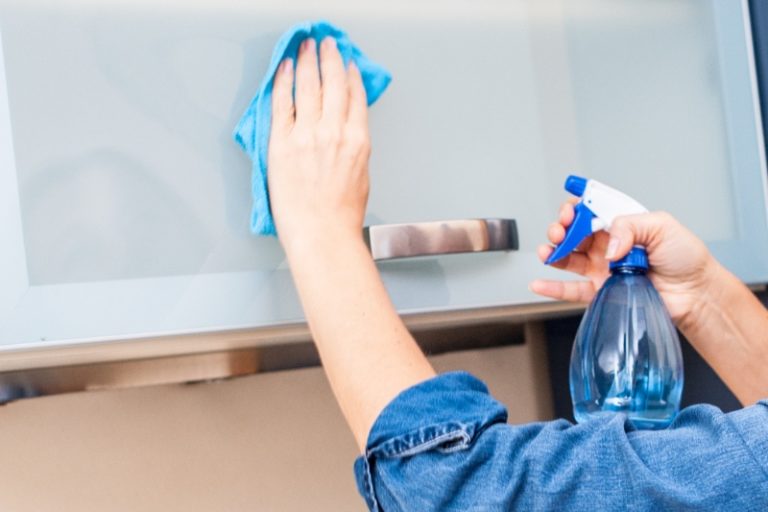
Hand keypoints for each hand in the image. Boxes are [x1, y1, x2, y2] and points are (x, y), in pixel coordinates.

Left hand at [268, 37, 370, 251]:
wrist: (321, 234)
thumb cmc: (341, 216)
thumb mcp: (361, 176)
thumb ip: (354, 149)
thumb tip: (345, 136)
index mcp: (357, 140)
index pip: (354, 96)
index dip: (350, 75)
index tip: (348, 63)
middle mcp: (334, 131)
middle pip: (333, 83)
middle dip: (330, 57)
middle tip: (326, 44)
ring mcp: (307, 134)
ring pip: (310, 85)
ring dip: (308, 60)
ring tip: (306, 46)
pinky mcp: (283, 142)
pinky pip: (282, 102)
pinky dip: (285, 81)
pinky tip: (286, 68)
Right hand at [531, 203, 718, 324]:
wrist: (694, 293)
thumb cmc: (685, 258)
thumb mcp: (662, 226)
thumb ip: (629, 226)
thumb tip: (607, 245)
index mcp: (621, 224)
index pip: (590, 210)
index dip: (576, 207)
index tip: (571, 209)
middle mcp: (608, 244)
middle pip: (573, 232)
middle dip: (560, 227)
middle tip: (561, 231)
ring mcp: (602, 268)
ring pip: (567, 257)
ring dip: (552, 251)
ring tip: (548, 251)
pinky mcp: (601, 290)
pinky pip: (571, 289)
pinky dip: (552, 286)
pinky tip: (539, 282)